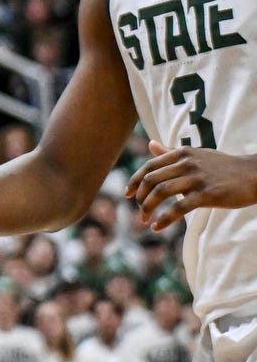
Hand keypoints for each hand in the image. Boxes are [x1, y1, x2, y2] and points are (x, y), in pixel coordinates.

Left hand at [127, 146, 256, 230]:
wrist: (254, 174)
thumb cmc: (224, 167)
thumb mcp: (196, 155)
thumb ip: (172, 152)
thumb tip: (150, 144)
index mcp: (181, 153)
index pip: (149, 166)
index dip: (135, 180)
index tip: (126, 193)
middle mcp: (185, 164)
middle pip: (151, 180)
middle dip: (139, 197)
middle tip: (138, 211)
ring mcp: (196, 179)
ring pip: (161, 192)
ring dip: (148, 208)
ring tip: (145, 220)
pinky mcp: (207, 195)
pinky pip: (179, 208)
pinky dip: (164, 218)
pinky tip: (157, 226)